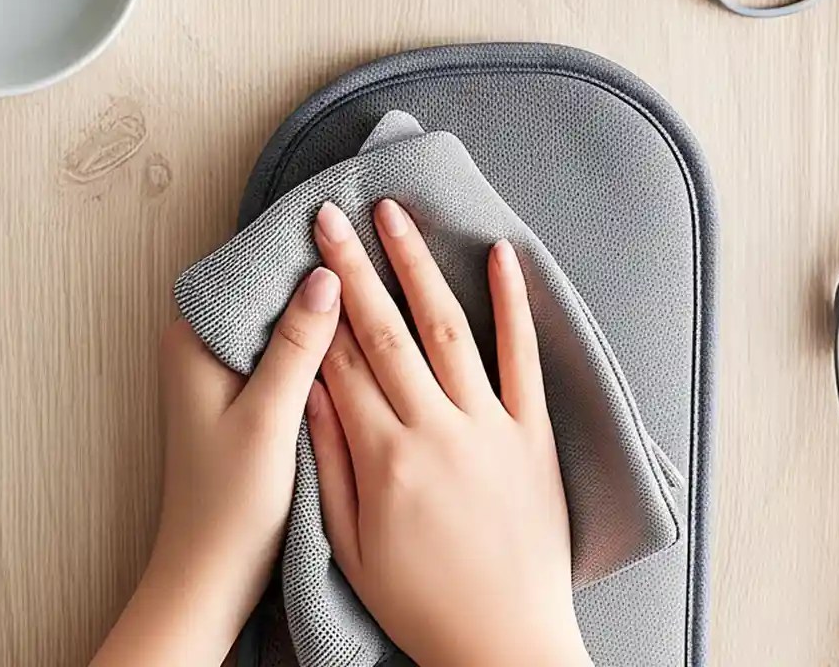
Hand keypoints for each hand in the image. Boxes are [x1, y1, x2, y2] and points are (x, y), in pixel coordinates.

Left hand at [92, 267, 341, 666]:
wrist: (211, 576)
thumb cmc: (229, 507)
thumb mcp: (269, 420)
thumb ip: (297, 347)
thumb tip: (327, 276)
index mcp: (191, 341)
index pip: (249, 270)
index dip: (300, 250)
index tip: (349, 227)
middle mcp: (201, 349)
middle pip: (267, 293)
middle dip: (316, 278)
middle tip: (376, 253)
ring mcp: (224, 373)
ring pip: (280, 324)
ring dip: (322, 313)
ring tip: (380, 289)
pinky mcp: (246, 399)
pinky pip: (285, 354)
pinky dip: (318, 347)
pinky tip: (361, 345)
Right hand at [307, 201, 590, 666]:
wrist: (503, 643)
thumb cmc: (421, 603)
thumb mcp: (351, 545)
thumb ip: (331, 462)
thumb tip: (310, 392)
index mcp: (384, 459)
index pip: (341, 363)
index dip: (318, 306)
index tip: (303, 258)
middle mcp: (435, 431)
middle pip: (384, 331)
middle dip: (353, 267)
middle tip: (332, 214)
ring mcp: (490, 428)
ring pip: (447, 328)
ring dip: (418, 266)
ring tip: (395, 216)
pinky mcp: (534, 436)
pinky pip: (523, 358)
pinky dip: (513, 304)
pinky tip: (501, 255)